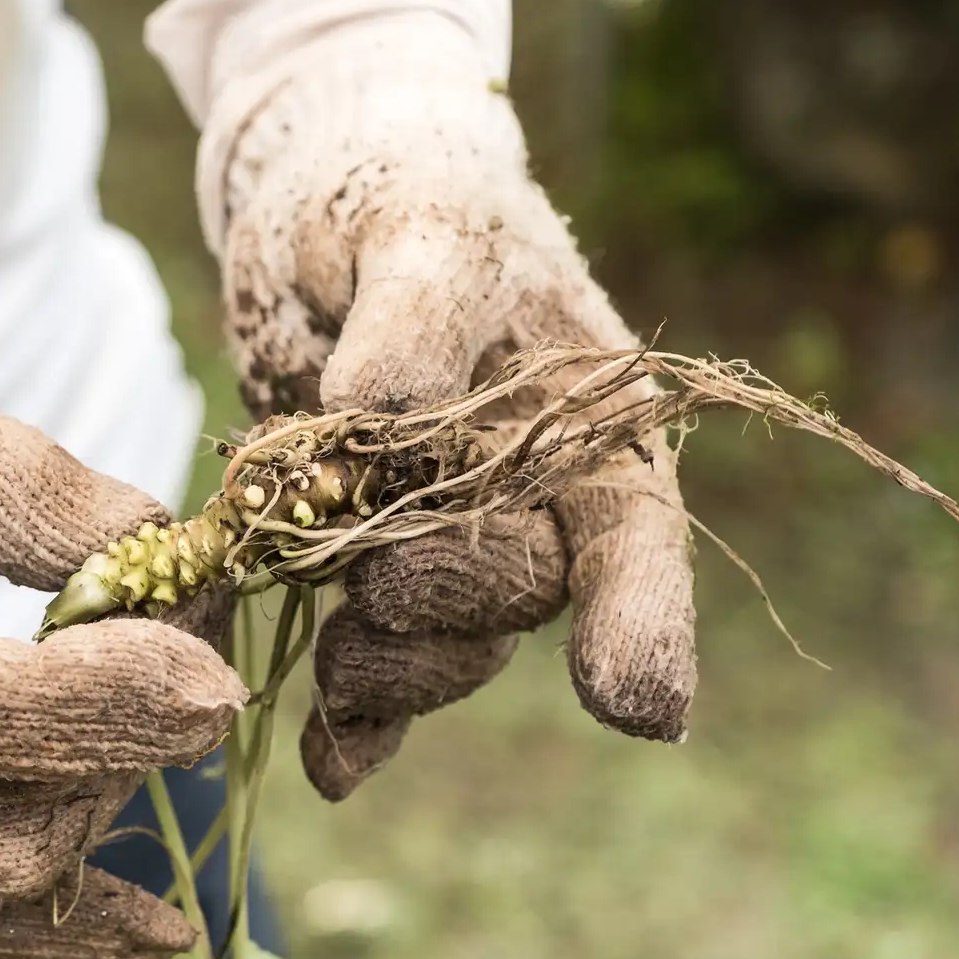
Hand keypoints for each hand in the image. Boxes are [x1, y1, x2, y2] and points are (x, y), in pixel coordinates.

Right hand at [0, 335, 244, 958]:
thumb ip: (27, 488)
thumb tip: (160, 554)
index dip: (109, 705)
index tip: (210, 666)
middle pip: (4, 827)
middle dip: (128, 752)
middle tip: (185, 658)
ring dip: (106, 821)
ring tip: (150, 729)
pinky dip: (55, 940)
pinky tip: (153, 926)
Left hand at [217, 29, 695, 799]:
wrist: (318, 208)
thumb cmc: (394, 192)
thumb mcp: (412, 223)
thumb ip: (418, 312)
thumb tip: (381, 417)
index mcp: (585, 417)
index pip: (632, 534)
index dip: (640, 619)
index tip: (632, 704)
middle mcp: (530, 496)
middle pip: (515, 597)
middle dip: (450, 608)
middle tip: (380, 585)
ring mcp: (442, 539)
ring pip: (438, 644)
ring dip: (386, 671)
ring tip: (335, 670)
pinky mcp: (358, 565)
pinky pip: (369, 666)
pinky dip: (349, 722)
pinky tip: (330, 765)